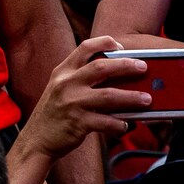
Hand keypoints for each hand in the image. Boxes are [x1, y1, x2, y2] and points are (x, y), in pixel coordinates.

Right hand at [18, 38, 150, 162]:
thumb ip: (80, 79)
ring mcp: (71, 103)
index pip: (85, 47)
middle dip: (126, 65)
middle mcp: (66, 83)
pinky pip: (105, 121)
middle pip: (101, 67)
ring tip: (147, 99)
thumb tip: (116, 76)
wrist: (36, 141)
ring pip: (108, 96)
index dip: (104, 43)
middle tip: (143, 67)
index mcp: (63, 71)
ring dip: (131, 97)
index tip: (120, 46)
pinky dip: (118, 123)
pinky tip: (125, 125)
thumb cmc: (54, 114)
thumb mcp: (60, 89)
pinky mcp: (77, 123)